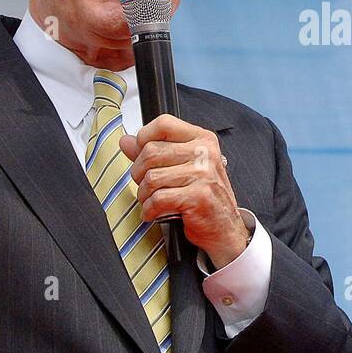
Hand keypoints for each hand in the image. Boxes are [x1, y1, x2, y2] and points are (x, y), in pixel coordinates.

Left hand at [120, 114, 249, 269]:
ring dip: (144, 194)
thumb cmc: (204, 197)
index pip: (164, 124)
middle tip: (145, 185)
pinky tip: (154, 212)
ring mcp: (203, 173)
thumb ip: (154, 151)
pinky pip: (158, 198)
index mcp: (202, 139)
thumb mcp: (182, 167)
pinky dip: (150, 209)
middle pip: (151, 151)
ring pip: (151, 177)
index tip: (141, 154)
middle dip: (139, 173)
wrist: (225, 228)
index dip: (144, 138)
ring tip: (151, 201)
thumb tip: (126, 141)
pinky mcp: (198, 196)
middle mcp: (205, 152)